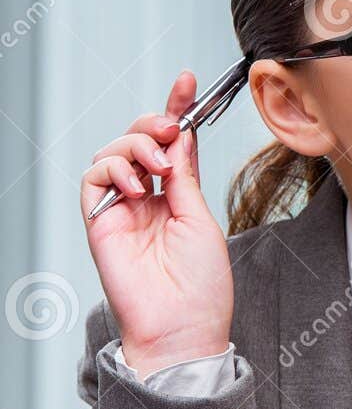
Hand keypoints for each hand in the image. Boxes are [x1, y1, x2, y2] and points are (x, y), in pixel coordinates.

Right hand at [80, 70, 233, 376]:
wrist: (182, 327)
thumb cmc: (201, 286)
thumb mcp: (201, 219)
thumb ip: (185, 177)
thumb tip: (183, 135)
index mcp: (177, 198)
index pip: (173, 144)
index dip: (177, 110)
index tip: (187, 81)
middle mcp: (148, 199)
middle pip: (138, 141)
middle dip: (152, 124)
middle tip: (170, 129)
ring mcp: (122, 209)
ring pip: (112, 153)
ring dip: (136, 147)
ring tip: (159, 169)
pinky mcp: (100, 222)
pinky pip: (93, 179)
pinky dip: (114, 170)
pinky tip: (137, 186)